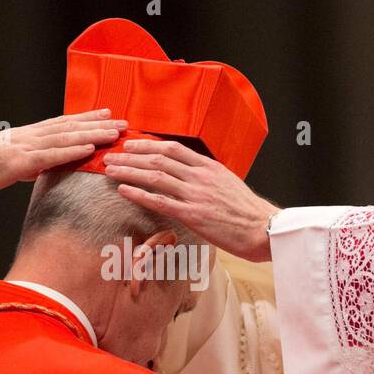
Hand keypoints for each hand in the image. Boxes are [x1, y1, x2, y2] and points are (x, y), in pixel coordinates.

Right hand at [0, 109, 127, 202]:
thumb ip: (21, 165)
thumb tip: (36, 169)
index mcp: (22, 137)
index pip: (60, 125)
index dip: (85, 120)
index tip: (107, 115)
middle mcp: (25, 137)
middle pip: (68, 127)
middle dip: (97, 124)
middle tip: (124, 121)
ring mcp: (21, 148)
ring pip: (64, 138)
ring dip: (92, 134)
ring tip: (116, 132)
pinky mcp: (15, 164)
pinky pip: (49, 157)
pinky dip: (71, 152)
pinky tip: (89, 150)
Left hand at [102, 140, 278, 262]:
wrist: (263, 229)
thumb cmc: (247, 211)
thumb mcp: (228, 184)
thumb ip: (207, 177)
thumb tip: (189, 174)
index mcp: (209, 167)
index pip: (173, 148)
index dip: (148, 144)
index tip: (132, 144)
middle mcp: (200, 176)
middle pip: (159, 159)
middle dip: (132, 155)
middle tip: (112, 155)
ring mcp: (195, 195)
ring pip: (155, 176)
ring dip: (129, 171)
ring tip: (110, 169)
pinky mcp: (192, 215)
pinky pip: (159, 201)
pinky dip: (138, 194)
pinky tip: (123, 190)